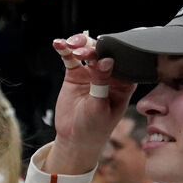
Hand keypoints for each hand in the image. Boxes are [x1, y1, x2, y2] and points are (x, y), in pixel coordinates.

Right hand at [48, 32, 135, 174]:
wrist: (75, 138)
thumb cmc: (95, 127)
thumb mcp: (100, 106)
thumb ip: (102, 83)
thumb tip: (106, 59)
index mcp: (123, 81)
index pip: (122, 60)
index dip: (114, 51)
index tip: (104, 50)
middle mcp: (109, 74)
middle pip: (103, 52)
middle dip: (93, 47)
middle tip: (82, 50)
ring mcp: (91, 73)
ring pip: (87, 51)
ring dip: (79, 44)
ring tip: (70, 43)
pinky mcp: (75, 74)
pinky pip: (70, 59)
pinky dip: (64, 50)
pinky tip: (58, 44)